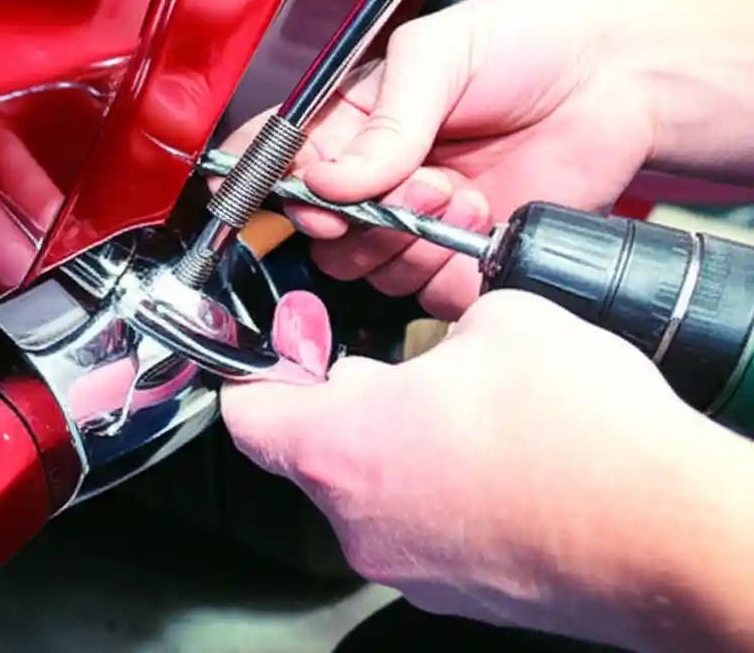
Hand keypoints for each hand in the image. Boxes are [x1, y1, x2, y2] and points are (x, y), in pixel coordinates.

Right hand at [225, 0, 657, 318]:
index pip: (280, 166)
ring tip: (462, 192)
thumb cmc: (523, 47)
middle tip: (421, 182)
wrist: (614, 81)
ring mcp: (412, 224)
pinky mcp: (458, 262)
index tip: (314, 197)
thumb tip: (328, 181)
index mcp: (348, 124)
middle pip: (322, 237)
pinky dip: (450, 268)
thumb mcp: (440, 56)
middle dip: (366, 220)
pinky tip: (485, 216)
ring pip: (368, 271)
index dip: (282, 192)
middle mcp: (372, 180)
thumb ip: (383, 121)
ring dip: (412, 239)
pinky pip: (427, 296)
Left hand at [225, 290, 753, 650]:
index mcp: (340, 447)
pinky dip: (445, 497)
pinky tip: (506, 467)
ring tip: (472, 421)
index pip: (248, 416)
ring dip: (403, 453)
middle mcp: (357, 521)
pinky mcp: (457, 594)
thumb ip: (446, 325)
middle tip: (399, 376)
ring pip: (373, 495)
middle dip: (348, 410)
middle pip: (314, 456)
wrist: (667, 532)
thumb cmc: (580, 433)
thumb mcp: (503, 321)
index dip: (258, 376)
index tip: (283, 356)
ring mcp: (406, 568)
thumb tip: (453, 341)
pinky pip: (424, 532)